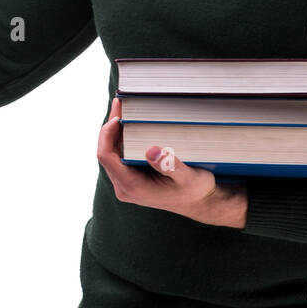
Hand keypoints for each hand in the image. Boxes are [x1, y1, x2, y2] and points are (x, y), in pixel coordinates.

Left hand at [97, 96, 247, 227]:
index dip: (106, 134)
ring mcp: (127, 181)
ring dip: (116, 131)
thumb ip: (170, 165)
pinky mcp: (133, 176)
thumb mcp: (188, 178)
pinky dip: (123, 138)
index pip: (106, 157)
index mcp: (132, 186)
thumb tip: (151, 150)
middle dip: (110, 127)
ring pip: (112, 152)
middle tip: (120, 104)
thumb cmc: (195, 191)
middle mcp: (125, 185)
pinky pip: (121, 155)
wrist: (200, 203)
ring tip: (123, 108)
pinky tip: (131, 123)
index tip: (117, 117)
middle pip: (106, 152)